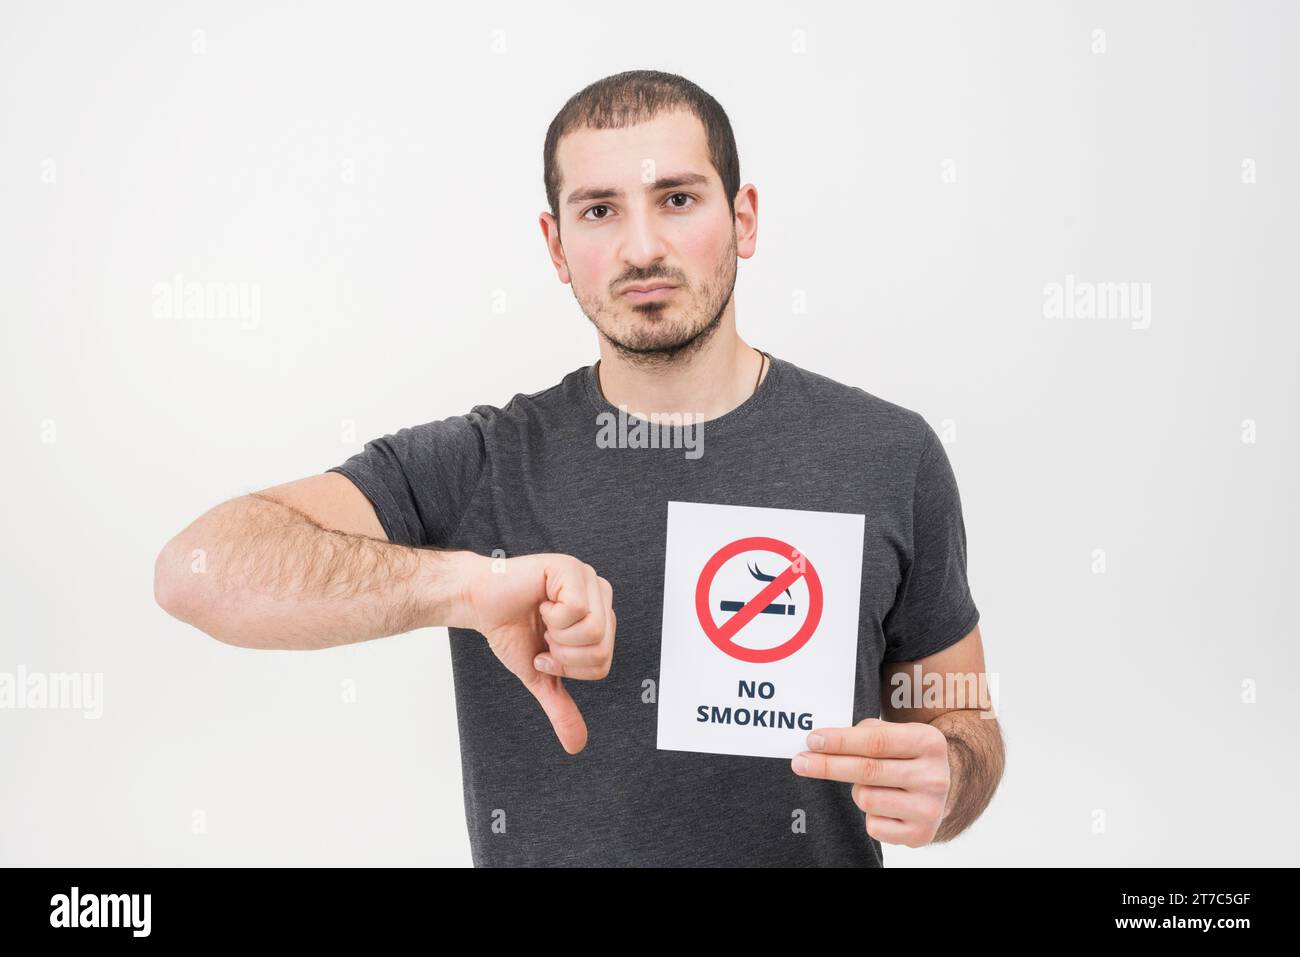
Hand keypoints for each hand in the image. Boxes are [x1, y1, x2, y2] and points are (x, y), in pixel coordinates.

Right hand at [462, 552, 615, 754]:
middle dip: (564, 654)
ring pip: (594, 631)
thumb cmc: (510, 630)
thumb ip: (560, 705)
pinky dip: (552, 616)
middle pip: (602, 648)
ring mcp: (587, 578)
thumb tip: (577, 745)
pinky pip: (577, 609)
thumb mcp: (540, 675)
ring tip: (543, 620)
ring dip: (558, 635)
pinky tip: (541, 603)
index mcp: (600, 615)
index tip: (545, 652)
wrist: (478, 603)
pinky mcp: (570, 568)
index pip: (604, 661)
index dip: (570, 668)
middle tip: (544, 639)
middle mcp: (599, 594)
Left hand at [791, 717, 950, 846]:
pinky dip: (870, 815)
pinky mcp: (920, 834)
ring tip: (872, 785)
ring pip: (865, 799)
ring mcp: (929, 808)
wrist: (941, 790)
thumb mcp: (897, 732)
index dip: (840, 741)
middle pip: (866, 771)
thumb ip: (865, 733)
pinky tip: (884, 805)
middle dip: (827, 765)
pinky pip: (873, 826)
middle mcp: (934, 777)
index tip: (813, 740)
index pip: (875, 741)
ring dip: (857, 790)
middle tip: (800, 761)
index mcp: (929, 742)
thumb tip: (822, 743)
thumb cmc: (907, 755)